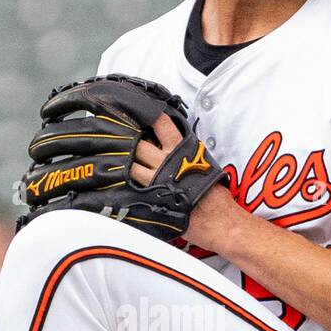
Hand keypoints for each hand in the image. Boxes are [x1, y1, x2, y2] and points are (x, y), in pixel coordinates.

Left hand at [129, 113, 244, 254]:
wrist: (216, 217)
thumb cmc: (213, 192)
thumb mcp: (203, 162)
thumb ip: (185, 150)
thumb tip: (171, 142)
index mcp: (181, 150)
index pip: (162, 125)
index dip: (148, 116)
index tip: (138, 112)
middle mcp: (166, 162)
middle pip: (138, 144)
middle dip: (128, 141)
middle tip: (117, 138)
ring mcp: (155, 180)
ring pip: (130, 166)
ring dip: (122, 163)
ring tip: (114, 161)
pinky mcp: (150, 198)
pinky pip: (130, 188)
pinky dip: (122, 184)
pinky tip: (115, 181)